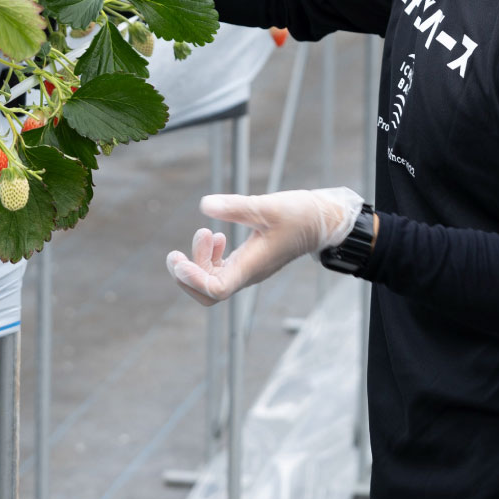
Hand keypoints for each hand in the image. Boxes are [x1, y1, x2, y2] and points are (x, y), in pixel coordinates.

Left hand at [166, 187, 364, 305]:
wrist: (322, 222)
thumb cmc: (300, 215)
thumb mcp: (267, 206)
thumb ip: (235, 207)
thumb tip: (205, 205)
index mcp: (251, 266)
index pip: (216, 290)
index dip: (193, 280)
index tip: (180, 259)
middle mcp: (247, 274)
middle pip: (207, 293)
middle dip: (186, 276)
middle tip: (177, 253)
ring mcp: (247, 270)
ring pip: (212, 282)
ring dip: (198, 261)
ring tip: (206, 233)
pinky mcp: (248, 262)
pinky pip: (220, 270)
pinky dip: (209, 257)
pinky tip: (216, 237)